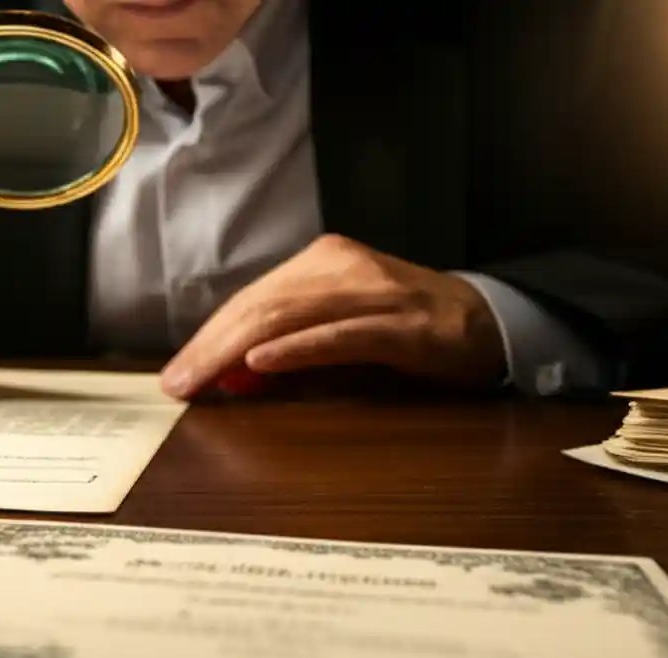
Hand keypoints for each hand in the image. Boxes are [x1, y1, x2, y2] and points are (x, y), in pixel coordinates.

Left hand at [161, 234, 505, 398]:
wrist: (491, 323)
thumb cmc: (409, 330)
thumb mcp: (342, 329)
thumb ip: (292, 344)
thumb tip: (232, 372)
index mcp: (324, 263)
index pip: (252, 298)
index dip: (209, 336)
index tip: (177, 373)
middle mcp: (344, 266)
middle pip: (261, 305)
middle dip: (211, 346)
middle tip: (176, 385)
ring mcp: (375, 292)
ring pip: (290, 315)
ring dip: (237, 350)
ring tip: (202, 380)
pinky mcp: (402, 325)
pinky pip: (340, 335)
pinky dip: (297, 348)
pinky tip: (262, 362)